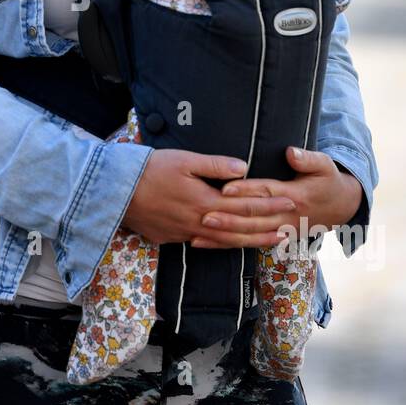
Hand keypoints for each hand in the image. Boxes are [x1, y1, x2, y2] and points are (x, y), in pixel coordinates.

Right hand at [121, 149, 297, 246]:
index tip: (290, 202)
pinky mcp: (171, 238)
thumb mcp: (184, 160)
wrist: (114, 192)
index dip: (270, 204)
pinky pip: (204, 244)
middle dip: (267, 229)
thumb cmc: (149, 170)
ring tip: (268, 241)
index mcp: (205, 203)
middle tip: (291, 229)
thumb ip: (215, 165)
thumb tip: (243, 168)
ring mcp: (184, 234)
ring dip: (248, 241)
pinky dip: (222, 244)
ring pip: (224, 241)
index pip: (245, 206)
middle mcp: (198, 223)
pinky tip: (230, 243)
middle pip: (240, 231)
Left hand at [188, 145, 362, 249]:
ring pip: (249, 234)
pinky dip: (226, 243)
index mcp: (295, 195)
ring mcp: (281, 230)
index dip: (246, 190)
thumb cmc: (328, 181)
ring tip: (201, 228)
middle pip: (254, 218)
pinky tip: (204, 242)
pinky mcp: (274, 237)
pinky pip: (248, 242)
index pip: (266, 192)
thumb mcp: (325, 165)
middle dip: (229, 217)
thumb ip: (308, 159)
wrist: (341, 208)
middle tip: (205, 214)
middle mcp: (286, 216)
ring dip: (225, 233)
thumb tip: (291, 152)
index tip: (225, 188)